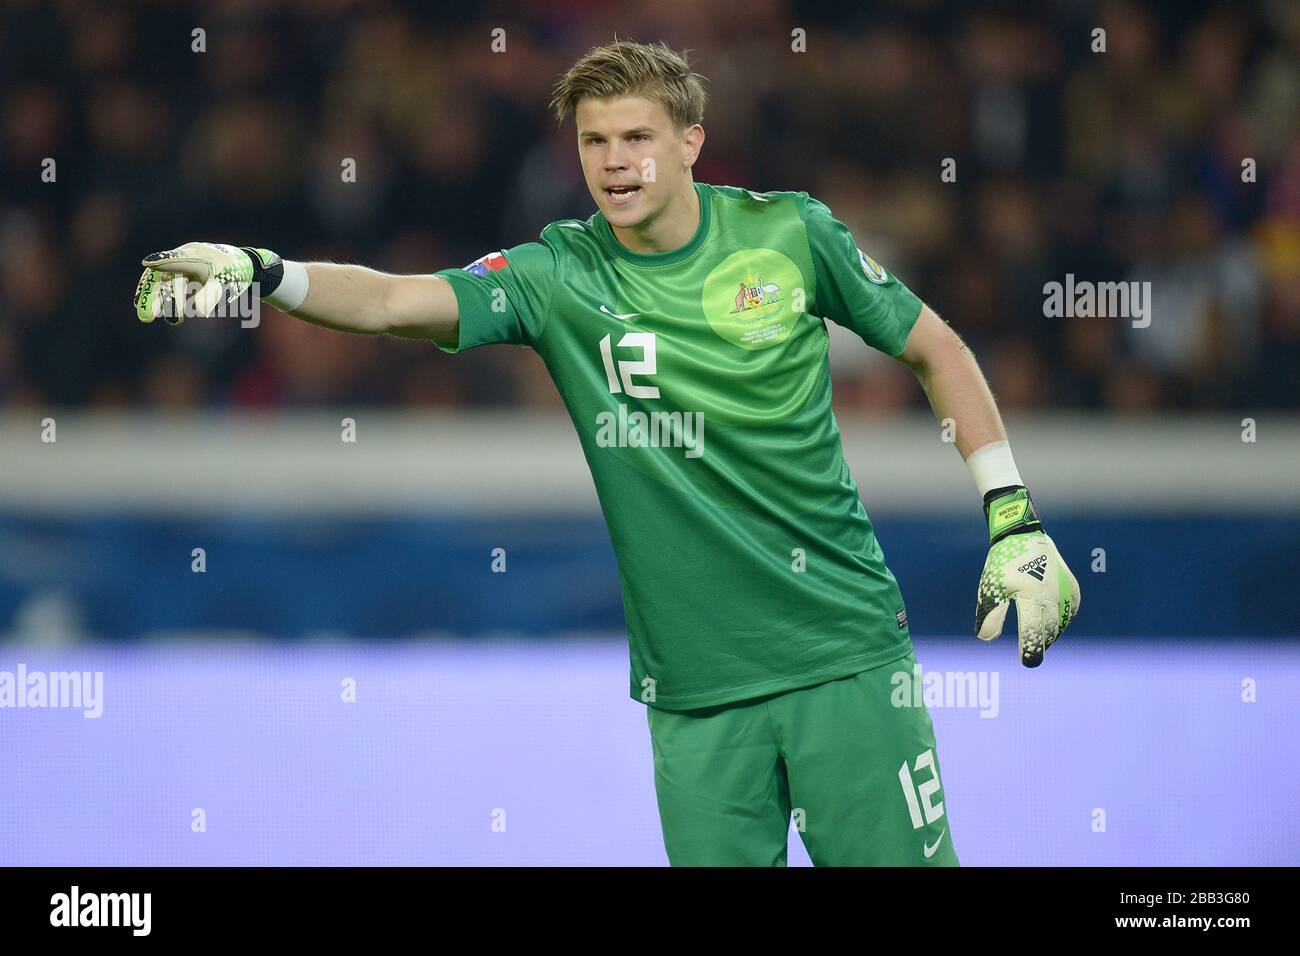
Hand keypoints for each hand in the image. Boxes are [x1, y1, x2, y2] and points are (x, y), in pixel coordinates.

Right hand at [133, 242, 254, 324]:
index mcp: (196, 254)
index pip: (176, 258)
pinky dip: (164, 299)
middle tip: (146, 316)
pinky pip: (170, 287)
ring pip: (164, 283)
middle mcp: (184, 258)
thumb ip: (211, 294)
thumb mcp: (225, 282)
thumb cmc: (235, 272)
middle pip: (163, 275)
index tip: (148, 263)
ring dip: (156, 300)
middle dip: (152, 295)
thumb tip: (200, 312)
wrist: (244, 266)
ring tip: (148, 317)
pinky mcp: (185, 275)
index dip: (162, 261)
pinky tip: (161, 313)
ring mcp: (183, 266)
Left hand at [975, 487, 1080, 666]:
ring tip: (1037, 638)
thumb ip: (989, 616)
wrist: (1024, 535)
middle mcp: (1053, 598)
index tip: (1027, 663)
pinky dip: (1058, 621)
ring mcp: (1066, 593)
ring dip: (1049, 634)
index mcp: (1031, 599)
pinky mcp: (1072, 590)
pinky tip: (1049, 623)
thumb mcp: (990, 589)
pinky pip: (1067, 613)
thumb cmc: (1003, 564)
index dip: (1031, 652)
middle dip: (1039, 644)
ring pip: (1060, 624)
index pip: (1034, 635)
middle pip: (1048, 633)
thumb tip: (986, 639)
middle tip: (1029, 652)